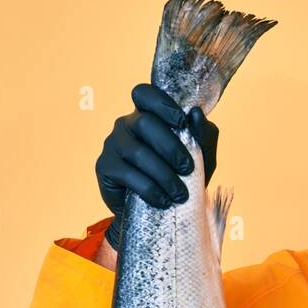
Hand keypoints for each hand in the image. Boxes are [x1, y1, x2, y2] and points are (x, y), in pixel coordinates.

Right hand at [95, 83, 218, 248]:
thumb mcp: (201, 157)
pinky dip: (150, 189)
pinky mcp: (104, 166)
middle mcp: (126, 124)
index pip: (144, 94)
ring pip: (138, 152)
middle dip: (170, 147)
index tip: (182, 122)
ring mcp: (113, 144)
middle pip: (144, 122)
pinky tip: (163, 201)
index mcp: (148, 115)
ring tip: (180, 194)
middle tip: (188, 169)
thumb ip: (203, 135)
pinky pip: (127, 175)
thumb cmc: (181, 178)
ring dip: (164, 175)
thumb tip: (196, 114)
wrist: (159, 213)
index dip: (162, 103)